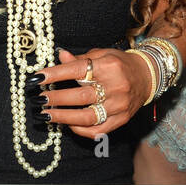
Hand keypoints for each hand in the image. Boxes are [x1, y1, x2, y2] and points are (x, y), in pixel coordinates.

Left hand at [34, 47, 150, 137]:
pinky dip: (80, 129)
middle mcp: (116, 86)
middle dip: (56, 98)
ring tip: (46, 115)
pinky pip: (97, 130)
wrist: (148, 76)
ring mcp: (119, 105)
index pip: (78, 70)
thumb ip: (80, 59)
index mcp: (109, 66)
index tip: (37, 78)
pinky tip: (67, 124)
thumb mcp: (102, 54)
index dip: (56, 74)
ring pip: (87, 116)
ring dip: (63, 117)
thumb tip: (59, 55)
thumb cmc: (121, 63)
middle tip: (38, 99)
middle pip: (81, 96)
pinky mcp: (121, 119)